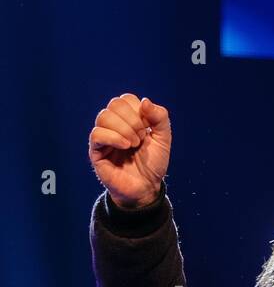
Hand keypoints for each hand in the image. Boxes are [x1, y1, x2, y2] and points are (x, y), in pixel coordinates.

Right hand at [88, 93, 171, 208]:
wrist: (146, 187)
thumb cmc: (153, 164)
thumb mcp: (163, 140)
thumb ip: (160, 119)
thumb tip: (145, 101)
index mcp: (128, 119)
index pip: (126, 99)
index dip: (139, 111)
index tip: (148, 128)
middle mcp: (113, 125)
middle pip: (115, 104)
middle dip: (133, 120)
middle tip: (141, 138)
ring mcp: (103, 136)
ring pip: (104, 116)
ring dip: (124, 129)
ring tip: (134, 144)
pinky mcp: (95, 150)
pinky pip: (97, 134)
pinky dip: (113, 137)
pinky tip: (125, 146)